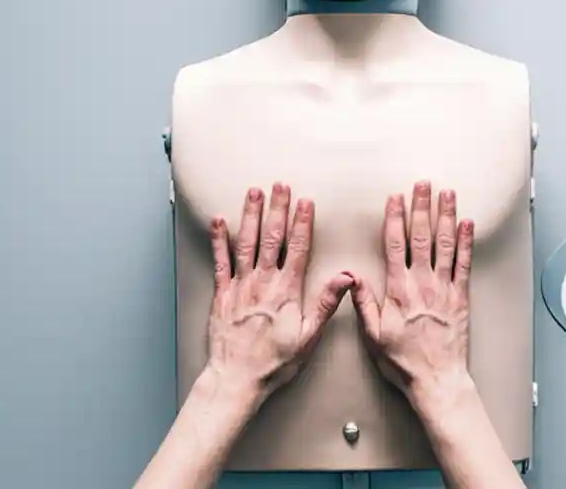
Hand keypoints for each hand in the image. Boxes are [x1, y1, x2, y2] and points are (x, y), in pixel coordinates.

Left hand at [203, 184, 353, 406]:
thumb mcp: (310, 337)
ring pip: (246, 243)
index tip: (306, 202)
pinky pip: (220, 262)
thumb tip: (346, 278)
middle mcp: (262, 283)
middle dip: (276, 209)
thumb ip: (326, 304)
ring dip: (250, 215)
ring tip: (254, 192)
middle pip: (271, 238)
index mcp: (286, 292)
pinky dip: (219, 240)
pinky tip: (219, 221)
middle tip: (280, 185)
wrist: (237, 380)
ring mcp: (239, 287)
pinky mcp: (222, 295)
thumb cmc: (275, 363)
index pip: (297, 249)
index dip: (302, 223)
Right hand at [349, 181, 473, 405]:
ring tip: (447, 194)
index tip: (394, 199)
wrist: (437, 380)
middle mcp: (423, 284)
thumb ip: (363, 303)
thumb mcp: (373, 335)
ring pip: (445, 244)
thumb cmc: (403, 362)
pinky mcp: (461, 297)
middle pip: (422, 237)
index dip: (395, 219)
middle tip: (423, 184)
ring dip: (446, 216)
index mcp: (399, 291)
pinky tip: (467, 224)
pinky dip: (467, 241)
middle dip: (422, 207)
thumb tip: (351, 276)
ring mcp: (444, 288)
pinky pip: (465, 263)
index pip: (395, 246)